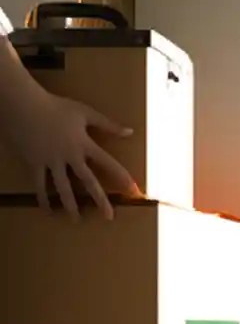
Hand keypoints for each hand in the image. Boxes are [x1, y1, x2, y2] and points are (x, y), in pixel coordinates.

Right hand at [2, 86, 140, 220]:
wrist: (22, 103)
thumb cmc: (55, 106)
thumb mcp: (85, 112)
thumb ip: (108, 124)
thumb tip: (130, 132)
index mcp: (84, 144)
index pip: (109, 164)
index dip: (122, 177)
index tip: (134, 190)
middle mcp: (69, 156)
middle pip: (88, 181)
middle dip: (100, 200)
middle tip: (109, 217)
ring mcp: (51, 161)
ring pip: (62, 187)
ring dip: (70, 205)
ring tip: (76, 220)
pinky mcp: (34, 162)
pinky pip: (39, 184)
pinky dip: (43, 198)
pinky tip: (47, 210)